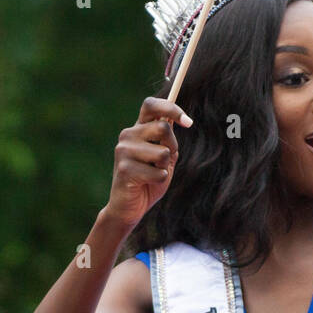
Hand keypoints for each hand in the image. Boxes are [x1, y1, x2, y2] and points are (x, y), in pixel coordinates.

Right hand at [104, 97, 192, 229]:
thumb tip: (180, 119)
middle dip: (172, 146)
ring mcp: (123, 150)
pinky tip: (145, 184)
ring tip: (151, 174)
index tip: (188, 122)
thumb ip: (168, 140)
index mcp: (137, 129)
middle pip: (163, 127)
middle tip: (163, 162)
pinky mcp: (124, 168)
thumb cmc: (149, 181)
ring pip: (163, 152)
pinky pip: (158, 172)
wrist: (129, 207)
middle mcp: (127, 135)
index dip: (171, 108)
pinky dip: (159, 180)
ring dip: (164, 167)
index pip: (151, 105)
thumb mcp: (164, 158)